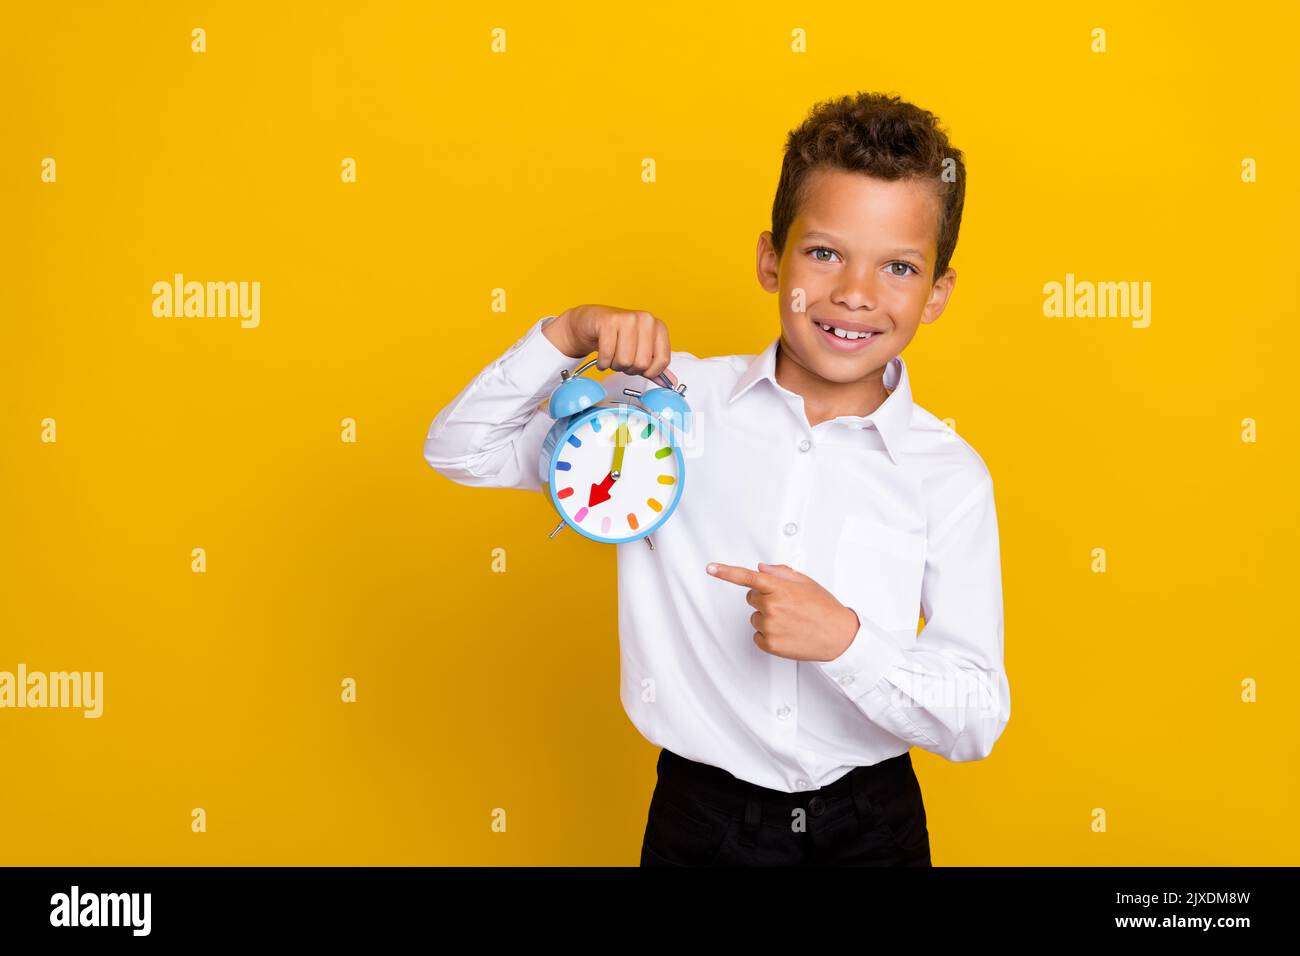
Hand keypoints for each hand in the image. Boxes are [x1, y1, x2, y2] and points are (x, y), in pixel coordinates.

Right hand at [543, 305, 678, 386]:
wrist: (592, 323)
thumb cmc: (618, 336)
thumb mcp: (639, 351)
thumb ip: (654, 367)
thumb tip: (670, 383)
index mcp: (658, 327)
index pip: (663, 360)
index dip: (650, 372)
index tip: (640, 368)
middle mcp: (646, 320)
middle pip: (642, 363)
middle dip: (629, 368)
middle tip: (622, 359)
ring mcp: (627, 318)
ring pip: (625, 360)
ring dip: (614, 365)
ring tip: (612, 356)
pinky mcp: (608, 321)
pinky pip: (607, 353)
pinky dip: (603, 362)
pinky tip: (602, 357)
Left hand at [706, 562, 859, 660]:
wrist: (838, 636)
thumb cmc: (824, 608)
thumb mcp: (805, 582)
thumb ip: (780, 573)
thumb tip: (761, 568)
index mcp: (779, 588)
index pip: (747, 577)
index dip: (725, 572)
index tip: (710, 568)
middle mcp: (771, 606)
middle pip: (751, 598)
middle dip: (764, 599)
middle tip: (787, 605)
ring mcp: (769, 626)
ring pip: (755, 617)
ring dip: (768, 618)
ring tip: (791, 621)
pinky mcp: (769, 644)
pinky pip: (758, 636)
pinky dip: (769, 635)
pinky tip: (787, 633)